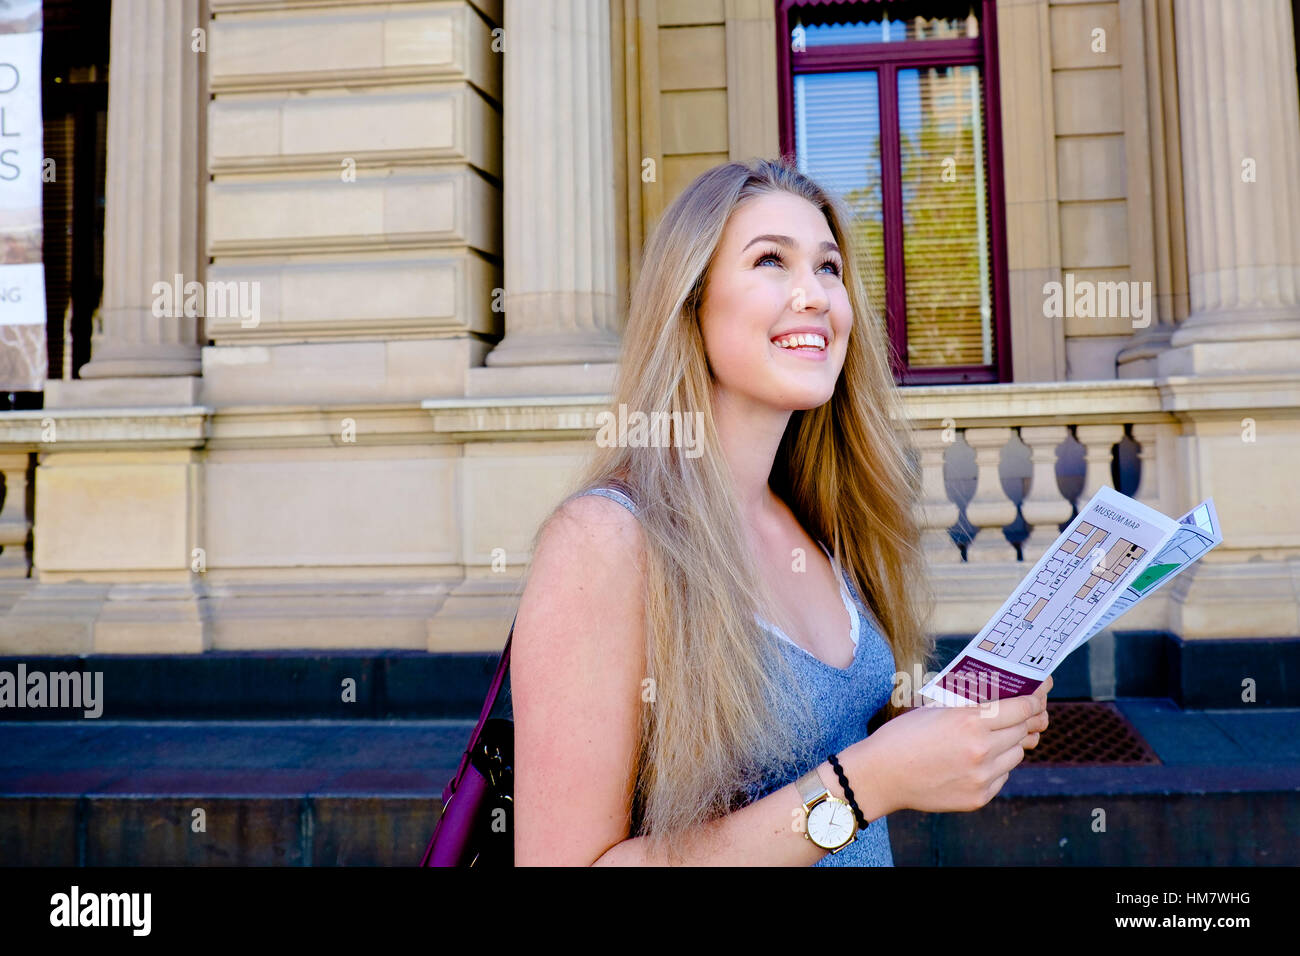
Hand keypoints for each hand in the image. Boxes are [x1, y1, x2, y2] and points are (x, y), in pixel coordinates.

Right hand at [852, 678, 1049, 814]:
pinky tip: (977, 760)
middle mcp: (982, 750)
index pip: (1021, 708)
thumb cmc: (903, 735)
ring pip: (1017, 754)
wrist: (881, 774)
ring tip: (995, 738)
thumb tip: (1002, 700)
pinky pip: (1002, 776)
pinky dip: (997, 766)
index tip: (1039, 694)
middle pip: (1023, 730)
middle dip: (1026, 720)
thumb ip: (971, 705)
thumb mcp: (936, 708)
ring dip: (1011, 743)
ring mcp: (982, 777)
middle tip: (1027, 714)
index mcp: (970, 721)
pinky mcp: (979, 797)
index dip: (1034, 699)